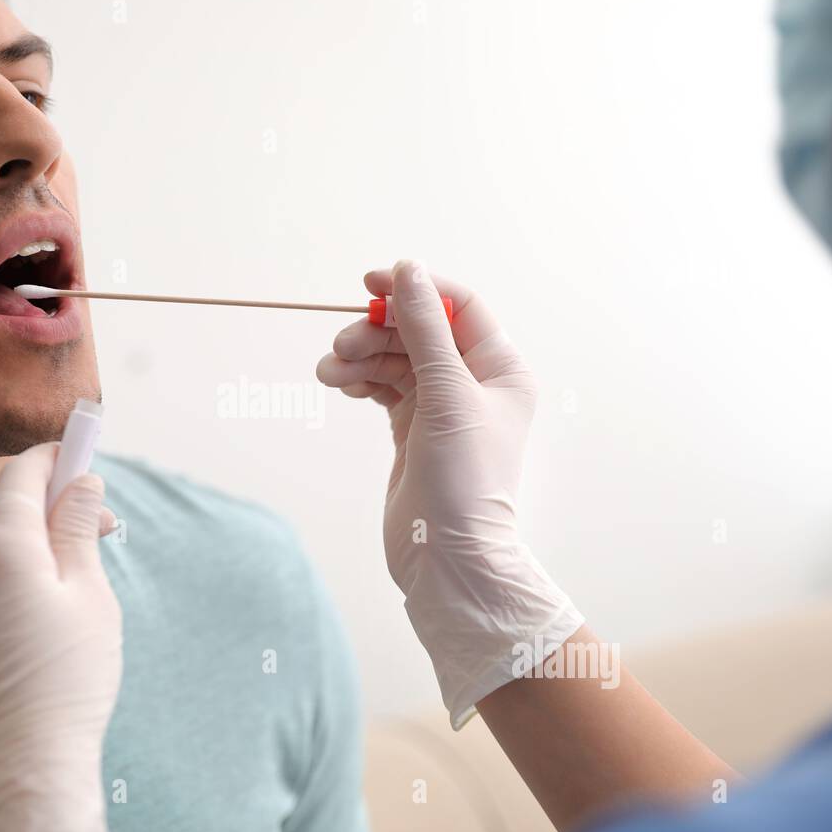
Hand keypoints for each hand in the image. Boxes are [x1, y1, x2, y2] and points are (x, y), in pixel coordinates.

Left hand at [0, 441, 121, 831]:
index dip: (54, 456)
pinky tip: (35, 627)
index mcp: (1, 545)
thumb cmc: (67, 678)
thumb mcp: (89, 593)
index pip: (22, 473)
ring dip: (27, 554)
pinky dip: (3, 590)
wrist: (20, 763)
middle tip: (99, 532)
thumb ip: (77, 528)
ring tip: (71, 590)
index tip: (81, 452)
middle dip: (49, 511)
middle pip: (5, 514)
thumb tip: (80, 481)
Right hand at [317, 260, 582, 729]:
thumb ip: (425, 330)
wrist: (448, 559)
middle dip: (377, 332)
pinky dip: (360, 380)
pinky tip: (340, 385)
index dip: (416, 289)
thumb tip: (407, 272)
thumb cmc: (464, 482)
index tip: (369, 284)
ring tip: (331, 372)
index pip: (458, 307)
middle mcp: (474, 383)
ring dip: (360, 358)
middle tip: (340, 346)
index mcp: (500, 369)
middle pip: (419, 331)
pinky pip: (383, 387)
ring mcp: (441, 407)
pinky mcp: (413, 429)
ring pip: (395, 359)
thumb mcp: (446, 396)